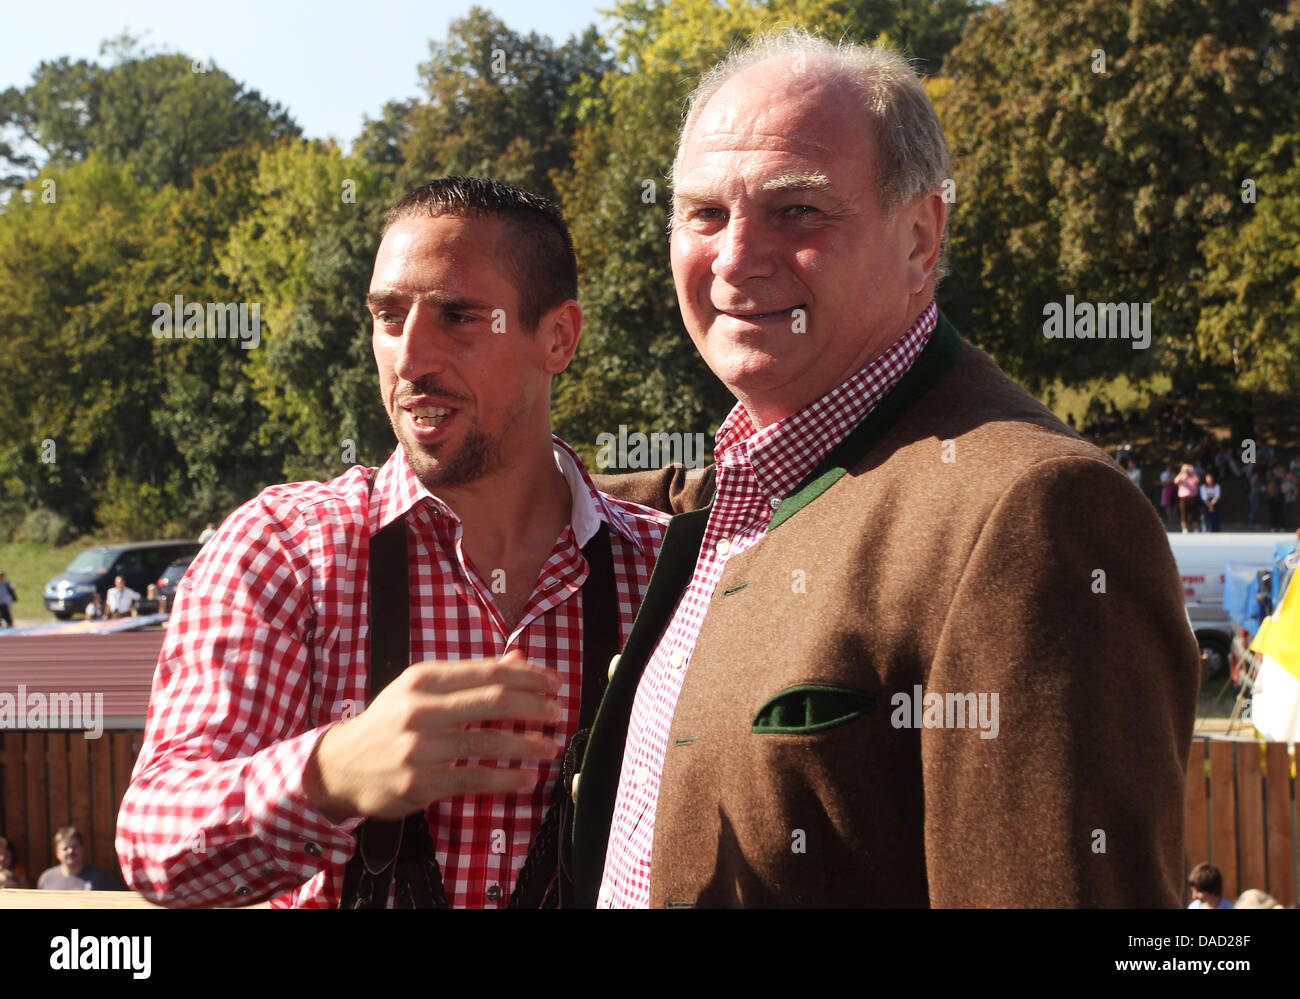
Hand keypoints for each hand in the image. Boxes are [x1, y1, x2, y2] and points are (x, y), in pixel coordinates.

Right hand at [305, 649, 562, 821]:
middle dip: (534, 706)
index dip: (527, 677)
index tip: (554, 683)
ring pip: (487, 742)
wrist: (341, 767)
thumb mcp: (423, 690)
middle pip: (493, 701)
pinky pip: (474, 779)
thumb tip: (520, 659)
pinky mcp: (420, 783)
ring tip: (551, 745)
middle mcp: (420, 709)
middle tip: (558, 711)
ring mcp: (419, 748)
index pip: (488, 672)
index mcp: (423, 679)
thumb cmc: (391, 722)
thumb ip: (471, 676)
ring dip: (527, 744)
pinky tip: (528, 778)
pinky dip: (506, 779)